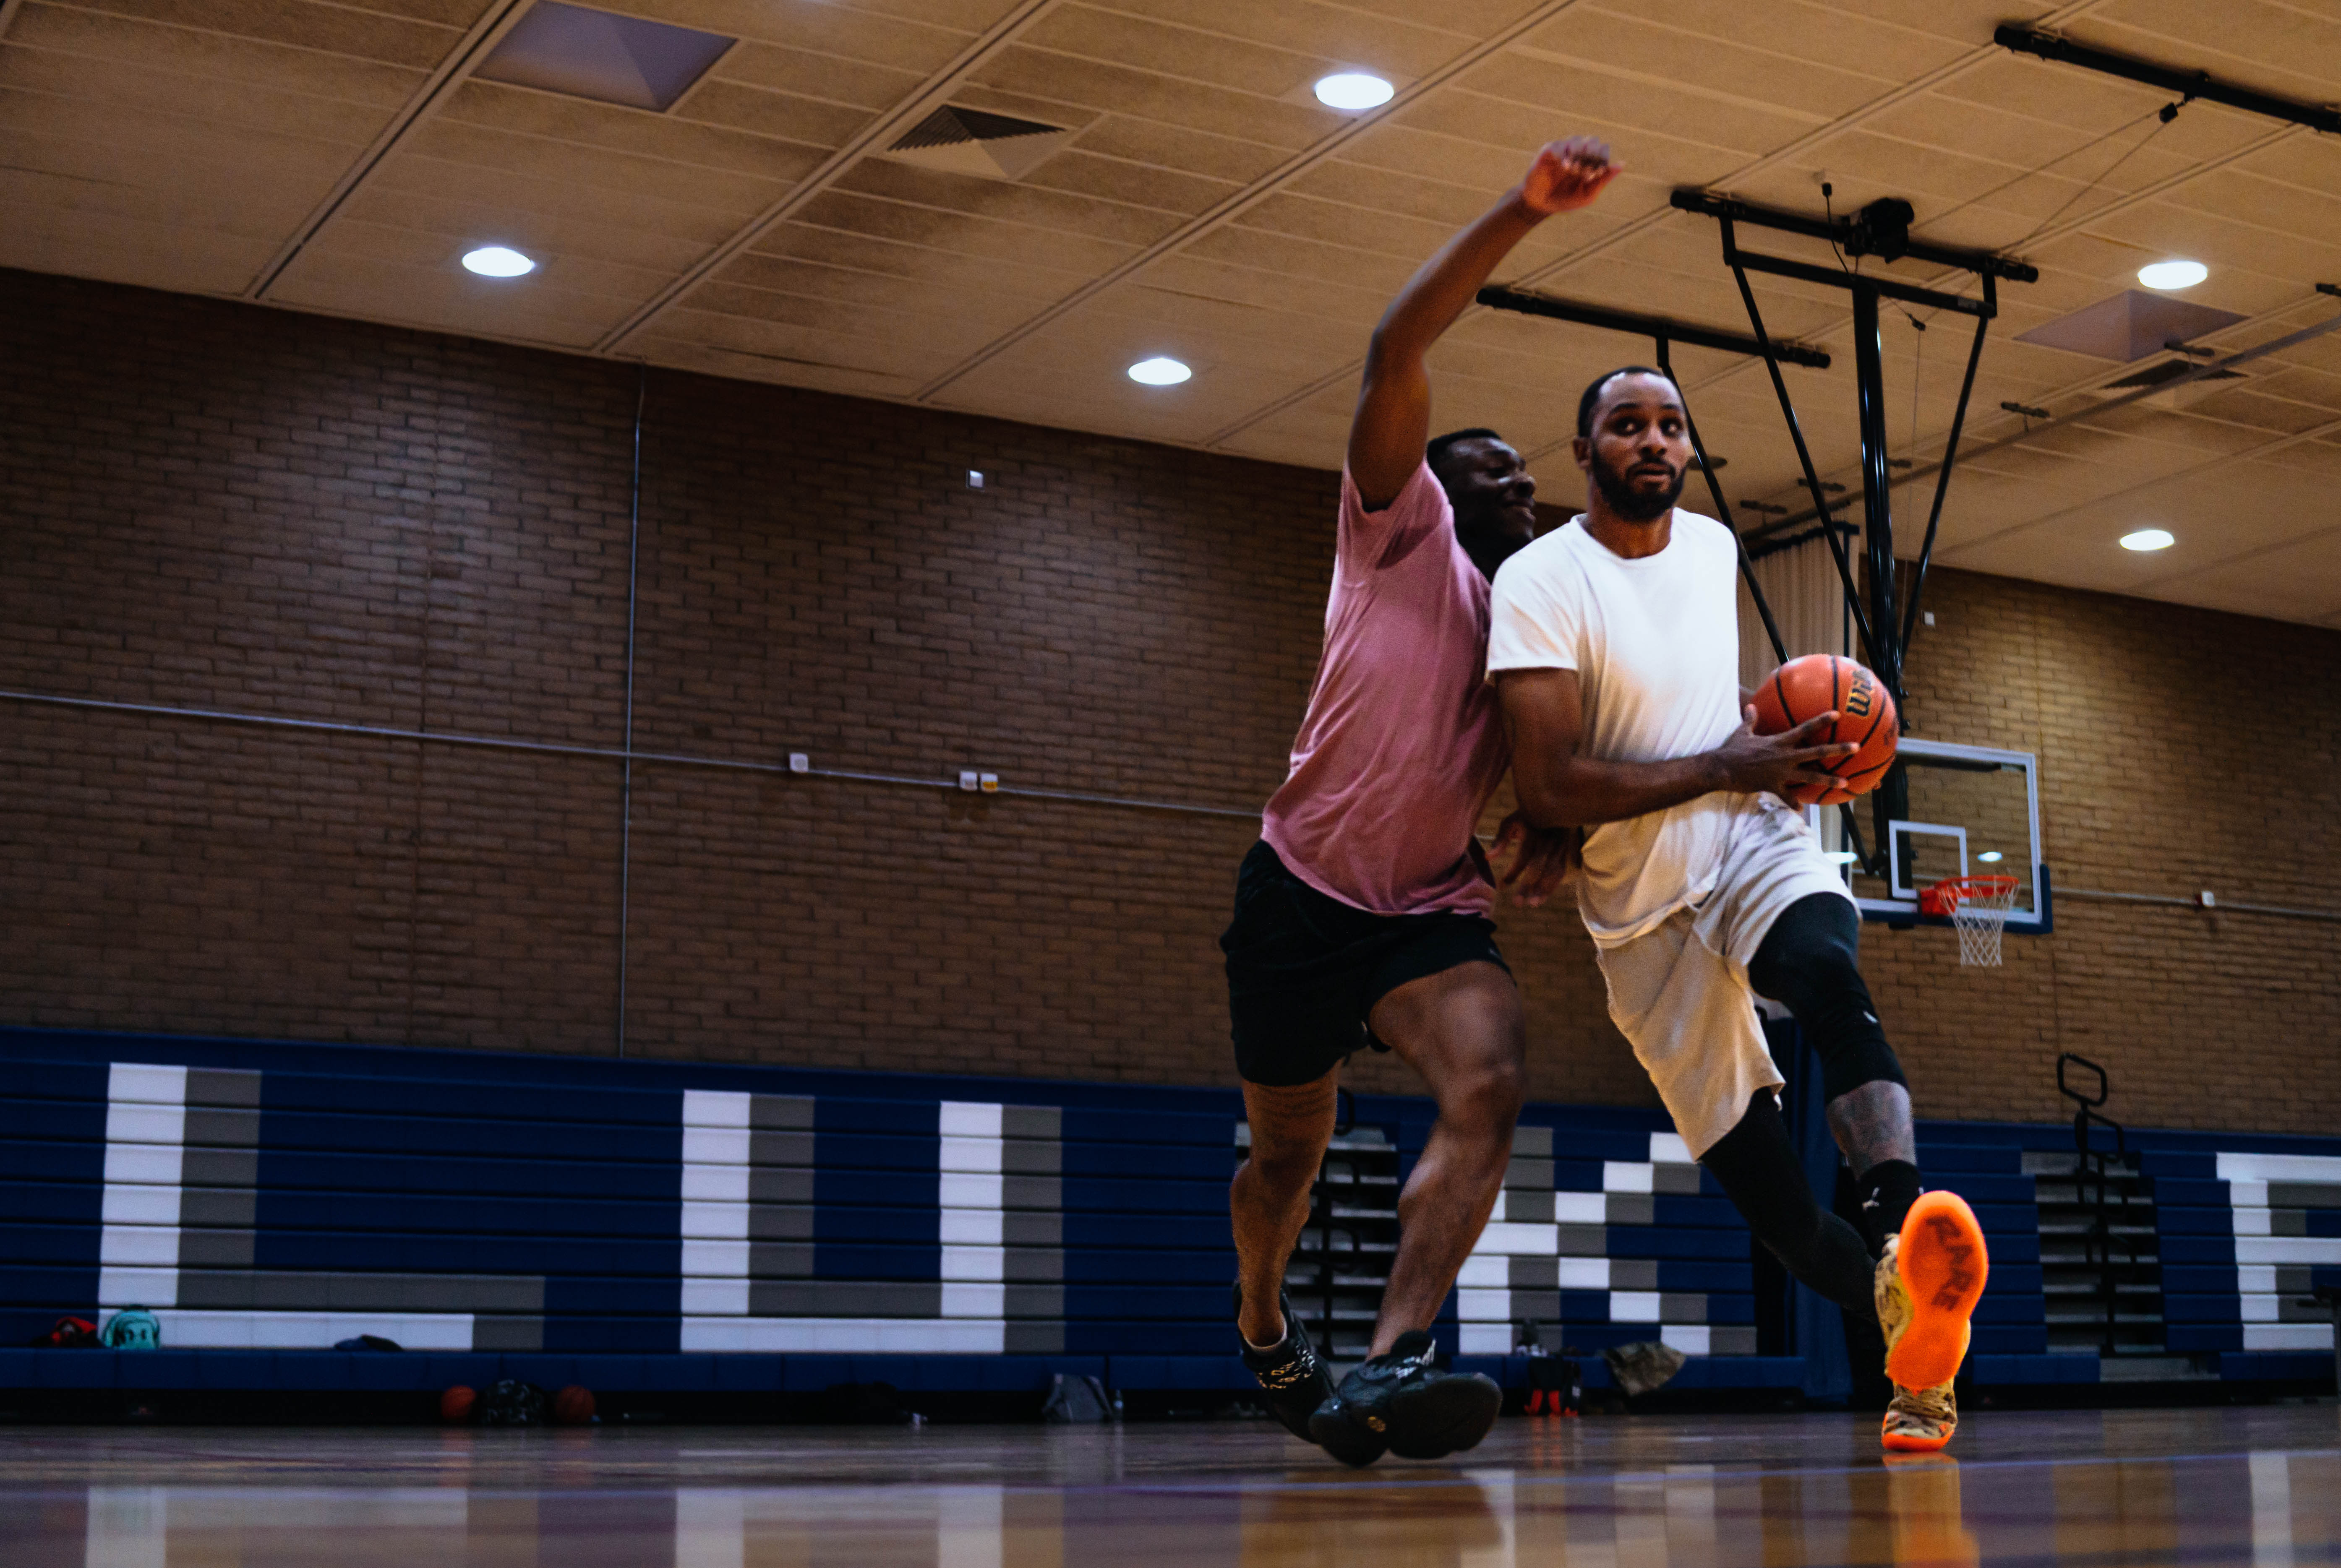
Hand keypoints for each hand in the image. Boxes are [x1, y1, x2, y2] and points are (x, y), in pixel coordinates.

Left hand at [1491, 812, 1581, 907]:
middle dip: (1528, 886)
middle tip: (1517, 903)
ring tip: (1533, 904)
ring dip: (1544, 890)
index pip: (1523, 857)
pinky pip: (1560, 872)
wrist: (1553, 805)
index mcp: (1533, 833)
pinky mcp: (1565, 852)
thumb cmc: (1526, 816)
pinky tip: (1543, 897)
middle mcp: (1548, 841)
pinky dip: (1553, 886)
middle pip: (1538, 868)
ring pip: (1553, 872)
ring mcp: (1559, 847)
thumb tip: (1488, 859)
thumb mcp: (1510, 822)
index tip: (1501, 886)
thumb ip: (1500, 839)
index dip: (1513, 873)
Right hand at [1518, 136, 1620, 216]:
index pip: (1603, 149)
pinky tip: (1563, 167)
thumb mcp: (1588, 195)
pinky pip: (1559, 144)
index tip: (1596, 174)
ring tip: (1572, 170)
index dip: (1602, 159)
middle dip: (1591, 156)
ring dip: (1577, 154)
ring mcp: (1564, 150)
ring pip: (1576, 139)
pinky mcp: (1549, 150)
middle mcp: (1578, 152)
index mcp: (1590, 161)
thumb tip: (1622, 164)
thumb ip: (1604, 180)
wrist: (1542, 205)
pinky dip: (1563, 155)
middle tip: (1584, 172)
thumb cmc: (1566, 200)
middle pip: (1593, 141)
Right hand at [1709, 706, 1855, 803]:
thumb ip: (1750, 720)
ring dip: (1829, 780)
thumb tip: (1751, 707)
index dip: (1822, 720)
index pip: (1805, 728)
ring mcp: (1781, 773)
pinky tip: (1801, 810)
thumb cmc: (1731, 749)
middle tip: (1856, 747)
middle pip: (1817, 752)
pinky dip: (1794, 804)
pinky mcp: (1773, 786)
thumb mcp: (1742, 732)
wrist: (1722, 768)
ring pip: (1810, 777)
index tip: (1838, 714)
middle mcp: (1785, 756)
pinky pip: (1787, 797)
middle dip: (1838, 749)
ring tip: (1845, 783)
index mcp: (1779, 742)